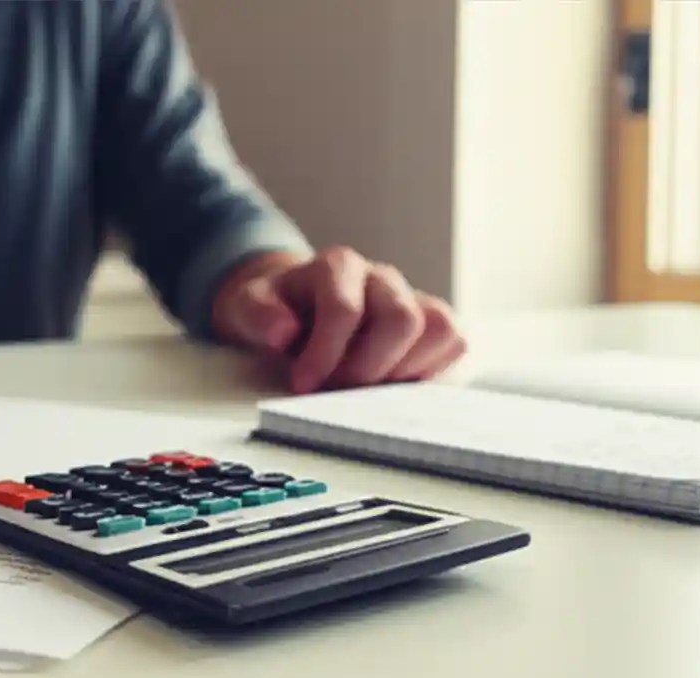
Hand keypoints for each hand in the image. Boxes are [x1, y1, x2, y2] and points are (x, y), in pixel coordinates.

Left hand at [211, 246, 466, 393]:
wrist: (292, 308)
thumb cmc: (273, 310)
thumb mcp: (246, 307)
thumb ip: (257, 314)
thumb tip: (283, 333)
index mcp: (337, 266)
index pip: (346, 309)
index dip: (326, 353)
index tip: (303, 383)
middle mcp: (381, 277)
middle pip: (402, 319)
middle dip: (368, 368)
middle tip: (336, 390)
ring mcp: (411, 297)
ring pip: (438, 328)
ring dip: (403, 370)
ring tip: (364, 388)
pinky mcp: (431, 323)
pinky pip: (454, 342)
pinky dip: (429, 370)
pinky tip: (389, 385)